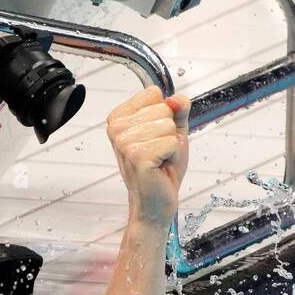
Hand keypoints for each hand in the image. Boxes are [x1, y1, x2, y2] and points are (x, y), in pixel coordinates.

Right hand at [107, 86, 190, 229]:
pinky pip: (171, 142)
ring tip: (160, 160)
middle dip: (170, 132)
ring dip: (172, 145)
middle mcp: (116, 127)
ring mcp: (124, 141)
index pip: (153, 93)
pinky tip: (161, 167)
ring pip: (168, 125)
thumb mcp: (173, 132)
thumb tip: (177, 99)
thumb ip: (178, 110)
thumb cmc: (162, 169)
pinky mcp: (137, 155)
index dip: (165, 115)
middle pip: (163, 108)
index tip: (156, 137)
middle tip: (159, 152)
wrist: (156, 201)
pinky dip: (173, 156)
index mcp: (119, 117)